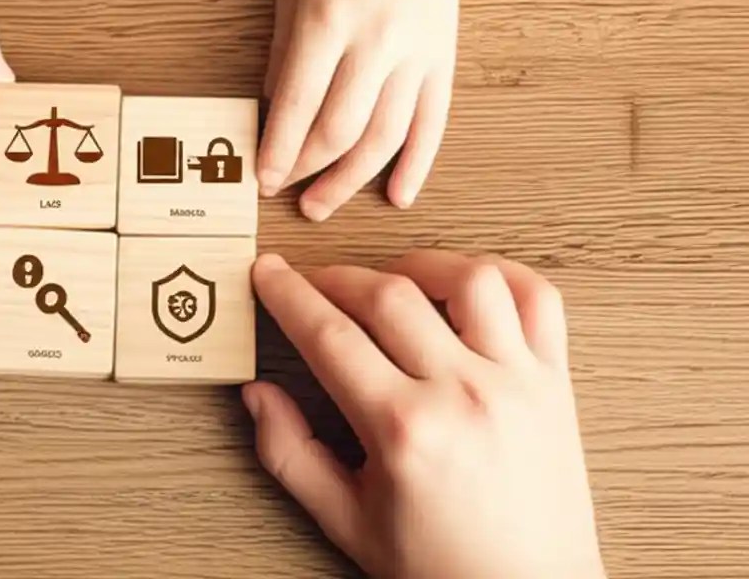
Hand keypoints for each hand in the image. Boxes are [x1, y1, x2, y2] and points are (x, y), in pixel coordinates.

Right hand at [246, 250, 604, 578]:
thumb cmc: (442, 566)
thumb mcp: (345, 521)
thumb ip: (291, 454)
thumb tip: (257, 394)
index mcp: (404, 431)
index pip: (329, 336)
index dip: (288, 295)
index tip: (267, 272)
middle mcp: (464, 394)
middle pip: (387, 294)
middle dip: (334, 277)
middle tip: (311, 282)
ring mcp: (516, 381)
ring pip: (467, 278)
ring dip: (418, 263)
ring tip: (389, 279)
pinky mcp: (554, 381)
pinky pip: (536, 299)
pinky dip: (501, 274)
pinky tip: (465, 285)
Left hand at [258, 0, 501, 219]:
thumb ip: (283, 52)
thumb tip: (273, 113)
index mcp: (329, 21)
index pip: (299, 106)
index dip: (278, 152)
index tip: (261, 181)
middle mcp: (376, 42)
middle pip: (341, 130)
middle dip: (307, 172)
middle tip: (287, 195)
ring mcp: (415, 55)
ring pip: (385, 137)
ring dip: (351, 180)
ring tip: (322, 204)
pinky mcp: (442, 60)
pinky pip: (432, 124)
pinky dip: (417, 165)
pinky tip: (398, 195)